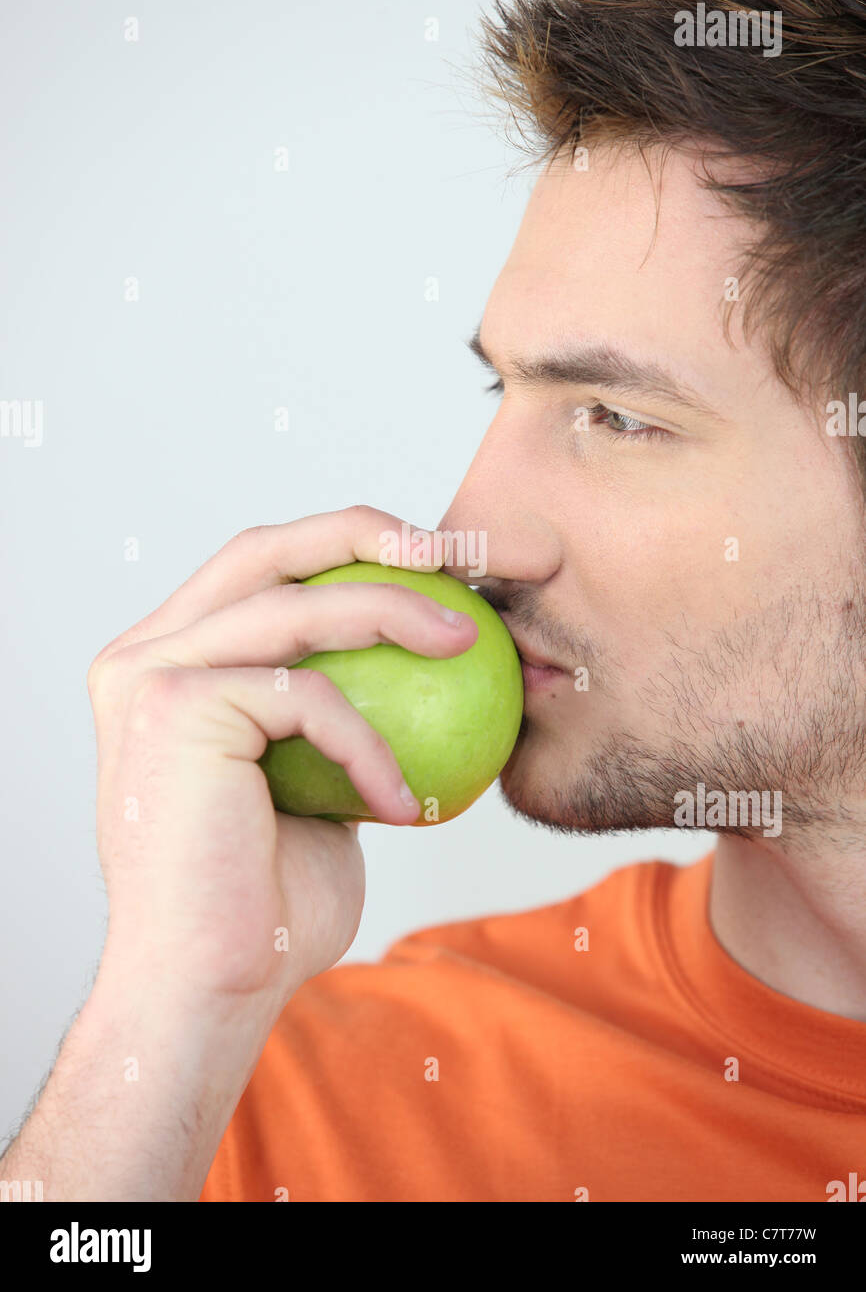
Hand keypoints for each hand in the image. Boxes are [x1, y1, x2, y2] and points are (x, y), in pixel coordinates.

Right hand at [87, 506, 476, 1008]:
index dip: (352, 544)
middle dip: (367, 532)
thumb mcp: (318, 784)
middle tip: (451, 553)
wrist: (213, 988)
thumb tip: (428, 661)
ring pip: (294, 606)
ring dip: (394, 611)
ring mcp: (149, 676)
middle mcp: (146, 655)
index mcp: (172, 662)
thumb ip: (336, 716)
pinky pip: (306, 696)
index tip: (438, 563)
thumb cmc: (271, 901)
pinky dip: (367, 744)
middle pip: (267, 548)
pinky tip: (402, 801)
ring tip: (466, 643)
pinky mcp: (172, 708)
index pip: (265, 569)